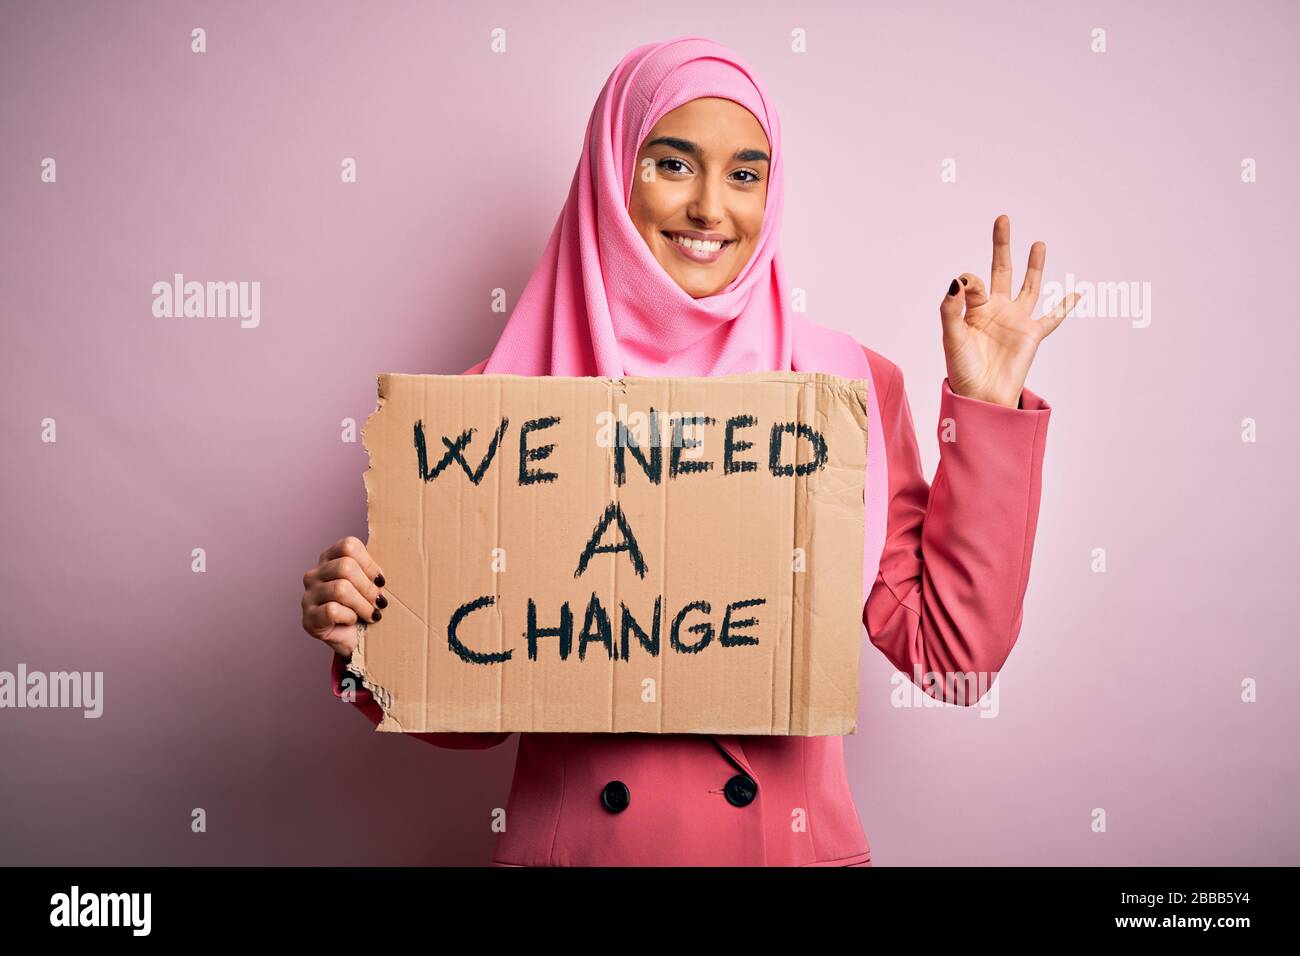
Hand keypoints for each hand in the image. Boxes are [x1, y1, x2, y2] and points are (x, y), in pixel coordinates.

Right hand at [301, 536, 386, 658]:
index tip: (381, 581)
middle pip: (345, 567)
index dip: (370, 564)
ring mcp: (308, 596)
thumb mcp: (371, 585)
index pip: (348, 546)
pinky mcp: (309, 619)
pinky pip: (332, 611)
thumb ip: (373, 572)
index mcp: (329, 559)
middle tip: (379, 602)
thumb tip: (384, 574)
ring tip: (372, 615)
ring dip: (363, 605)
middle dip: (368, 587)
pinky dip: (350, 617)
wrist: (355, 640)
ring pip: (340, 589)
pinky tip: (352, 621)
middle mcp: (314, 574)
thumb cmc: (365, 609)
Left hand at [940, 214, 1078, 407]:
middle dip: (1002, 245)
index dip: (969, 282)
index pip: (973, 283)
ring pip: (1029, 286)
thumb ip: (951, 308)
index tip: (964, 286)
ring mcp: (1016, 320)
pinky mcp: (1032, 335)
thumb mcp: (951, 336)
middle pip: (1001, 270)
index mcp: (972, 309)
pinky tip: (1077, 293)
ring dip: (1034, 265)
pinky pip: (1052, 318)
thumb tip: (959, 279)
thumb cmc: (961, 369)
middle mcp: (995, 310)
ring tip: (1038, 243)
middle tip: (1002, 219)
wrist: (980, 396)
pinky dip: (1065, 306)